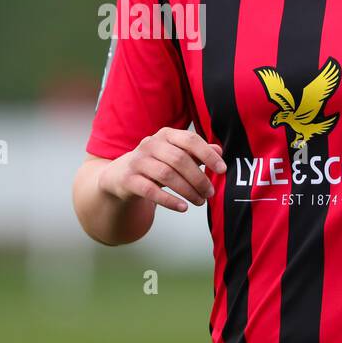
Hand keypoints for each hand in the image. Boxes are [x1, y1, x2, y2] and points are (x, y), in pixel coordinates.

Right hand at [98, 127, 225, 212]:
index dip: (208, 155)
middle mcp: (150, 144)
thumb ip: (196, 153)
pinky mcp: (128, 179)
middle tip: (210, 193)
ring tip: (200, 201)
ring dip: (187, 190)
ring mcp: (137, 161)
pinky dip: (169, 200)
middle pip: (179, 159)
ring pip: (166, 175)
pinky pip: (150, 190)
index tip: (222, 170)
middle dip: (198, 178)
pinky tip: (183, 207)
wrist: (120, 176)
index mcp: (165, 135)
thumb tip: (219, 151)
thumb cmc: (154, 164)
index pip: (190, 140)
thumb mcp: (175, 156)